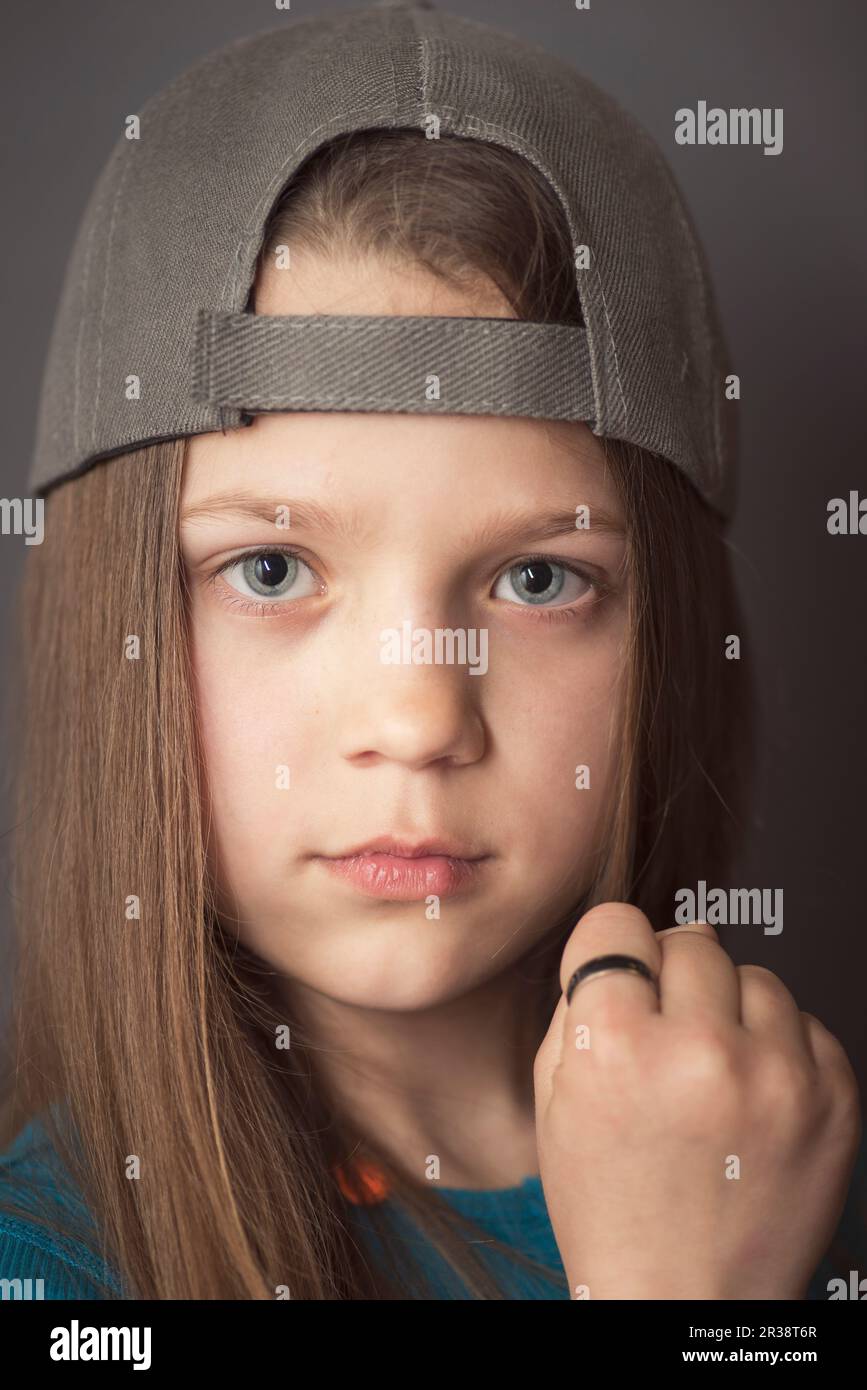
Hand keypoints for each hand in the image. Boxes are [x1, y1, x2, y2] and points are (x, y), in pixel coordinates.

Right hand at [533, 902, 861, 1299]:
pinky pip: (804, 1022)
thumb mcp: (553, 1098)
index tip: (616, 983)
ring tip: (711, 1075)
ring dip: (730, 1012)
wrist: (683, 1302)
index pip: (617, 924)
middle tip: (663, 1041)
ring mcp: (779, 1076)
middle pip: (690, 941)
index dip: (610, 955)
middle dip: (670, 981)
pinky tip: (751, 1099)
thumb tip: (626, 939)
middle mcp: (703, 1052)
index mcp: (617, 1048)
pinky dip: (777, 1050)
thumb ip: (581, 1004)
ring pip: (754, 975)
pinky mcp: (835, 1100)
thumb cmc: (609, 1204)